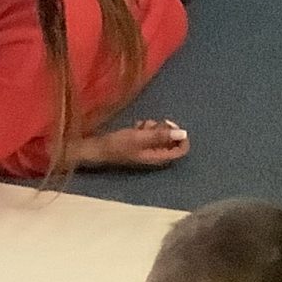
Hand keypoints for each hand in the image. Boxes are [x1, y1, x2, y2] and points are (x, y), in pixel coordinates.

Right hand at [72, 119, 191, 169]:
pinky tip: (136, 126)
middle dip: (164, 129)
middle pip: (172, 141)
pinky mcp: (141, 144)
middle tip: (152, 124)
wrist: (97, 149)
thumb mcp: (139, 138)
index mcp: (158, 158)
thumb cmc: (117, 145)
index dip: (180, 136)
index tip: (168, 125)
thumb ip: (161, 135)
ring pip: (161, 136)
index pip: (181, 150)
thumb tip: (184, 133)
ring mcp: (148, 150)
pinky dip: (146, 128)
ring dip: (154, 127)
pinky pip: (151, 134)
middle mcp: (156, 155)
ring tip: (141, 125)